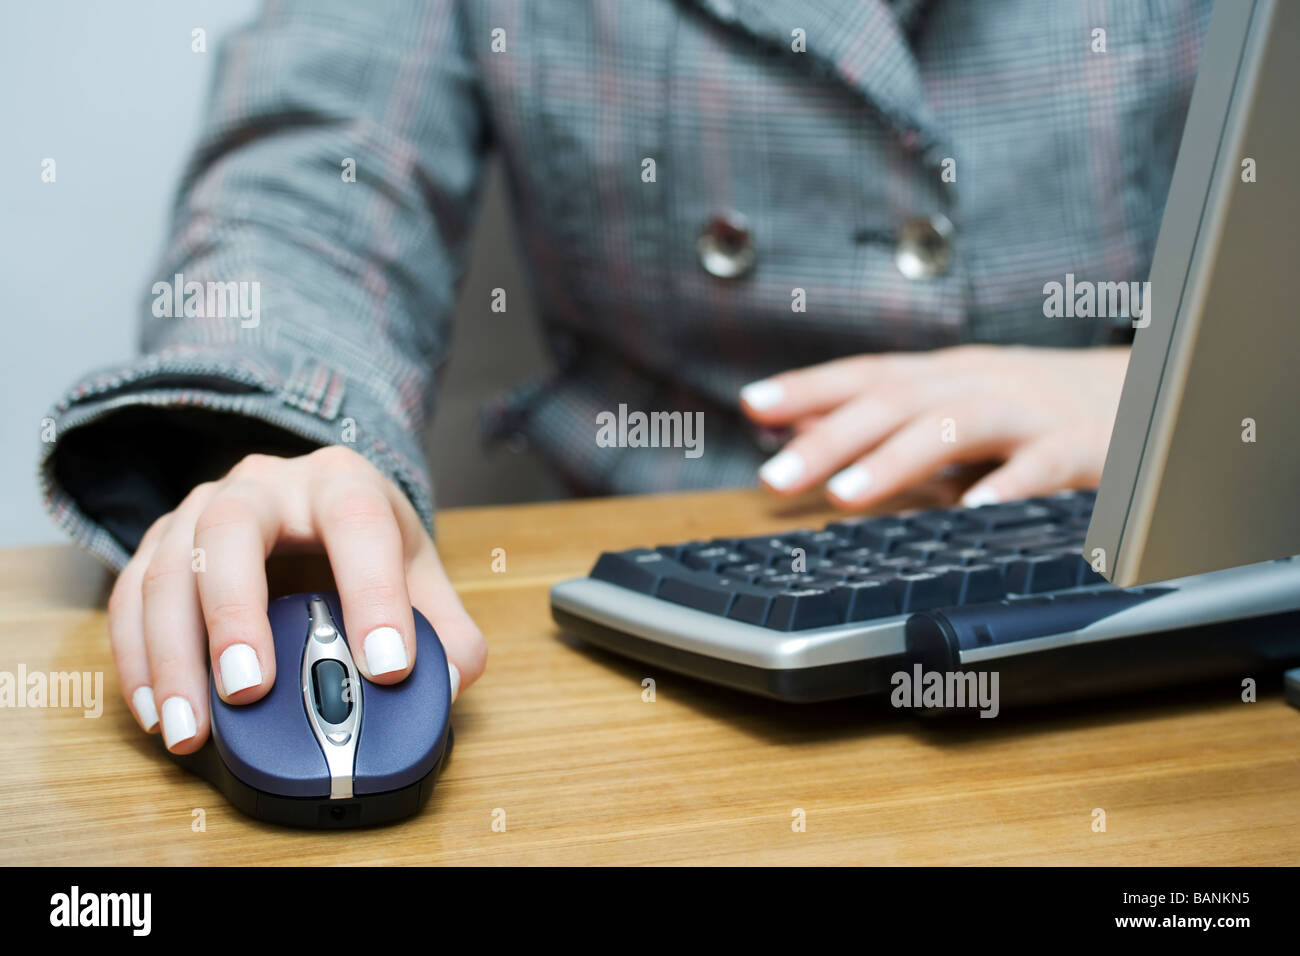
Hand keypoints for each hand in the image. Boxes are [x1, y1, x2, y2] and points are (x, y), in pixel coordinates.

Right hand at [108, 446, 485, 752]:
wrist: (316, 505)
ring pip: (169, 567)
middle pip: (231, 530)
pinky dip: (137, 659)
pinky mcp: (162, 544)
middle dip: (235, 614)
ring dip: (173, 655)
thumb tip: (449, 682)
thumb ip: (448, 630)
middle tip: (250, 691)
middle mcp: (265, 485)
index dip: (373, 593)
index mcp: (343, 482)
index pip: (357, 522)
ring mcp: (203, 508)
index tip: (387, 666)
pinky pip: (130, 595)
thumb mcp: (419, 573)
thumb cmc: (367, 544)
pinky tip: (159, 712)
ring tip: (192, 729)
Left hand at [740, 344, 1128, 509]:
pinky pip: (1041, 464)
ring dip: (895, 459)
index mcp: (946, 375)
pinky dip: (1006, 485)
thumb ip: (881, 419)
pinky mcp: (1080, 445)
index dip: (809, 387)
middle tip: (774, 476)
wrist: (1154, 392)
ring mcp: (1029, 410)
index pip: (866, 373)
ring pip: (954, 426)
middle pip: (895, 401)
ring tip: (845, 494)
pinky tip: (971, 510)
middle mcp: (979, 383)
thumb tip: (799, 427)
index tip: (753, 405)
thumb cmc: (1035, 407)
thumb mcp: (953, 404)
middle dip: (829, 438)